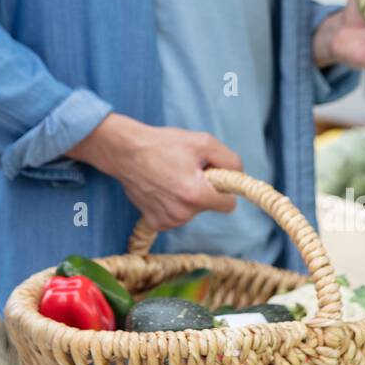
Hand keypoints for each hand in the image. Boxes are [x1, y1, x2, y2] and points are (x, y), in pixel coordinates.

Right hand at [67, 113, 242, 230]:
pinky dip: (172, 204)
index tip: (213, 177)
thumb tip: (239, 176)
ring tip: (171, 176)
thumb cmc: (163, 144)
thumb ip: (230, 161)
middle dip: (204, 190)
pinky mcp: (156, 223)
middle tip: (187, 170)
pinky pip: (176, 216)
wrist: (125, 152)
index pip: (229, 205)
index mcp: (196, 195)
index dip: (224, 189)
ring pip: (192, 212)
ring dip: (187, 197)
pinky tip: (161, 187)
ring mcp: (167, 221)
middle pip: (209, 206)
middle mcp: (182, 214)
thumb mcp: (203, 142)